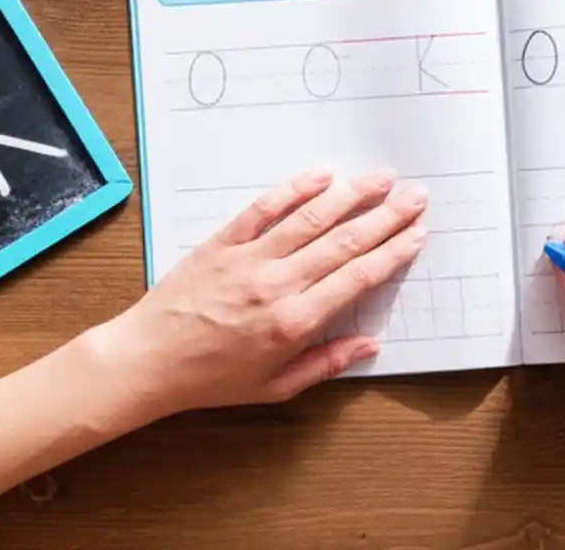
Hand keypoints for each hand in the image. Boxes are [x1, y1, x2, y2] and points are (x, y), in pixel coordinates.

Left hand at [92, 169, 427, 417]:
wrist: (148, 361)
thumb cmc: (210, 380)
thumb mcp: (274, 387)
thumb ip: (326, 364)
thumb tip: (370, 344)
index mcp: (294, 323)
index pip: (357, 278)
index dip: (392, 253)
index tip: (416, 235)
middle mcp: (276, 285)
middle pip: (344, 241)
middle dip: (385, 217)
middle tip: (415, 197)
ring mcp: (248, 259)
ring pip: (310, 218)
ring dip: (350, 195)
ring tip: (380, 179)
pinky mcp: (222, 243)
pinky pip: (263, 209)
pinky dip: (294, 190)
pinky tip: (320, 177)